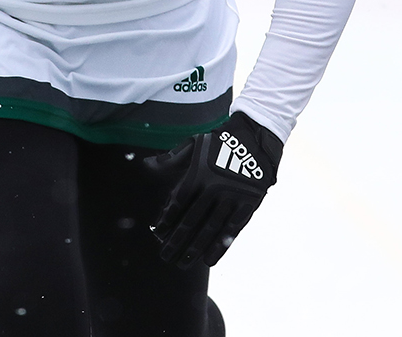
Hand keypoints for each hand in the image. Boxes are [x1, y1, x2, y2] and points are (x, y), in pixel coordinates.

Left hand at [146, 110, 281, 268]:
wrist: (255, 138)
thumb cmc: (220, 142)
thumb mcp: (194, 144)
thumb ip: (171, 159)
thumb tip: (146, 164)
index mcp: (199, 174)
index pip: (178, 204)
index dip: (167, 221)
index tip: (159, 235)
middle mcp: (214, 188)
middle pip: (191, 221)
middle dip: (177, 241)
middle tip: (166, 257)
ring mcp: (232, 198)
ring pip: (210, 230)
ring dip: (195, 249)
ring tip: (183, 263)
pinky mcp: (247, 205)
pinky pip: (231, 230)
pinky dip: (220, 246)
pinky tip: (208, 259)